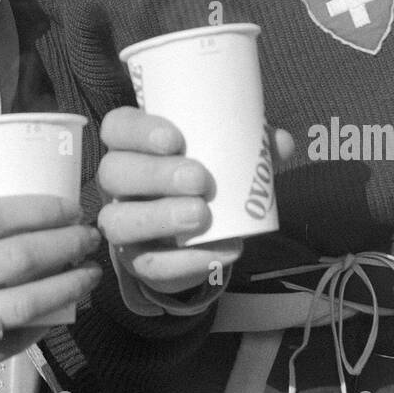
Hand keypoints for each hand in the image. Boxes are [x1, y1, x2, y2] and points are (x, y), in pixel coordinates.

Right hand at [0, 196, 101, 392]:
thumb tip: (14, 219)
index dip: (42, 210)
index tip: (69, 208)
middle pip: (19, 257)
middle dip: (66, 246)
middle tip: (91, 238)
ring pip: (23, 303)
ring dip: (66, 288)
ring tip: (88, 276)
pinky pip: (9, 344)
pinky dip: (40, 327)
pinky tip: (60, 314)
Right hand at [96, 106, 293, 295]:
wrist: (197, 234)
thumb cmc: (204, 176)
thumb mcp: (224, 154)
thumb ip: (249, 144)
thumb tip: (281, 142)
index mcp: (132, 144)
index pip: (117, 127)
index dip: (138, 131)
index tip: (175, 138)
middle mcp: (117, 182)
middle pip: (112, 172)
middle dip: (155, 175)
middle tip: (199, 179)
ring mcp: (123, 222)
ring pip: (117, 221)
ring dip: (159, 217)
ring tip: (201, 215)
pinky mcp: (138, 261)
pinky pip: (148, 265)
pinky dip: (186, 261)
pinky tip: (221, 251)